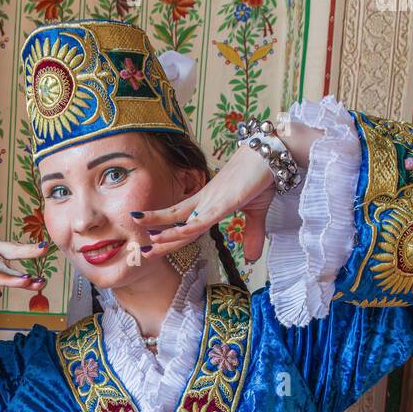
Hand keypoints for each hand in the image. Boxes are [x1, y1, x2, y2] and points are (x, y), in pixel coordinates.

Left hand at [134, 143, 277, 264]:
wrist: (271, 153)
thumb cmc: (260, 177)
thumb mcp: (256, 212)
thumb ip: (251, 234)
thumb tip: (251, 258)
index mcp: (209, 203)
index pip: (183, 221)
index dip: (168, 234)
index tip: (153, 245)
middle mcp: (206, 201)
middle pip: (176, 222)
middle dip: (159, 238)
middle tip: (141, 251)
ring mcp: (214, 200)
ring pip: (185, 221)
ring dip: (166, 233)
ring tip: (147, 242)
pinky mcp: (226, 201)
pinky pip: (205, 218)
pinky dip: (190, 227)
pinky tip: (175, 234)